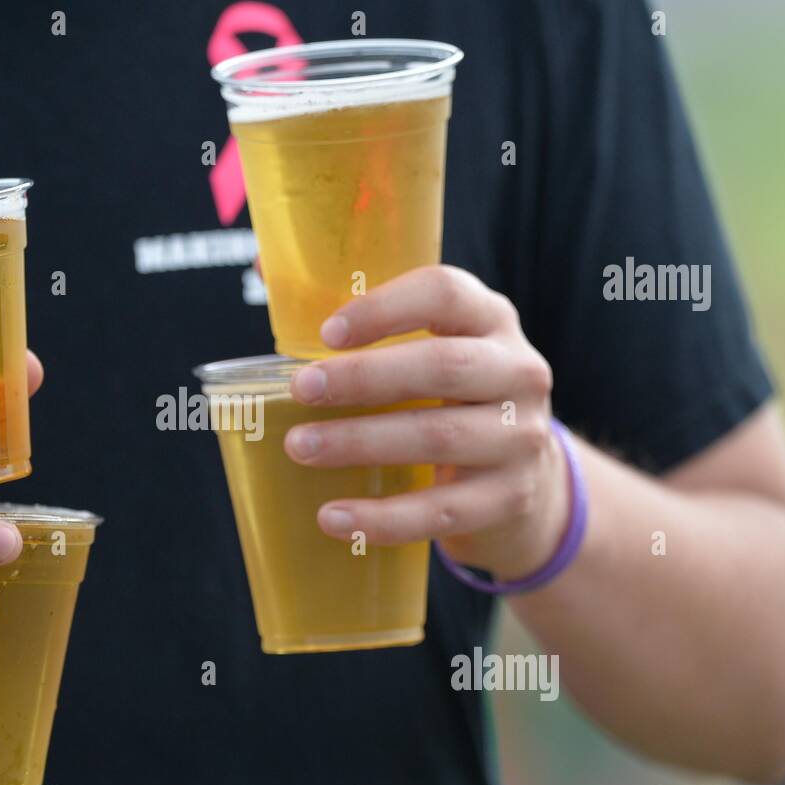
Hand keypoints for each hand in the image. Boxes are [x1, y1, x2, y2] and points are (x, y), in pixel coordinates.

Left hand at [283, 265, 568, 579]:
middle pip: (443, 366)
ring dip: (361, 443)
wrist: (524, 477)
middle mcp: (517, 371)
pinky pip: (441, 511)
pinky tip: (333, 517)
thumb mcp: (428, 347)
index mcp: (489, 319)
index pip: (445, 293)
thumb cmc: (448, 398)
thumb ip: (360, 317)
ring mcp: (520, 437)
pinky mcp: (509, 498)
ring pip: (438, 438)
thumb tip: (260, 267)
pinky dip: (383, 518)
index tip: (327, 333)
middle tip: (300, 389)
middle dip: (364, 378)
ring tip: (300, 447)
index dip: (384, 309)